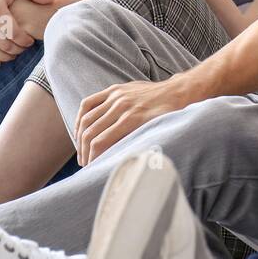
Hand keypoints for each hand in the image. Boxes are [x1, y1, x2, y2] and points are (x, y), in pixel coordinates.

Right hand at [74, 78, 189, 165]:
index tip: (91, 169)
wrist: (178, 92)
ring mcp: (116, 96)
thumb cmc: (171, 117)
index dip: (93, 158)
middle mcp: (122, 106)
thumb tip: (126, 163)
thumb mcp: (159, 132)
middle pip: (91, 133)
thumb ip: (141, 143)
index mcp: (133, 119)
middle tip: (85, 165)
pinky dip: (80, 118)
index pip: (101, 142)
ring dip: (80, 138)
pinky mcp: (114, 90)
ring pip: (87, 119)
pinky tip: (79, 131)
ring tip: (82, 152)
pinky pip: (89, 103)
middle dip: (85, 152)